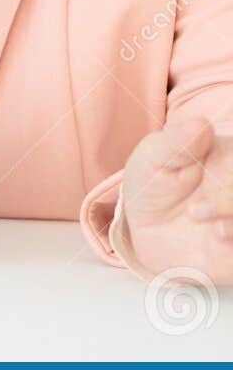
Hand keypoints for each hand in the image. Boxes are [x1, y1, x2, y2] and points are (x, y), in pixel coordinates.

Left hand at [119, 117, 232, 282]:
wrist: (144, 225)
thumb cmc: (155, 180)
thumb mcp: (155, 157)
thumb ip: (176, 142)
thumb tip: (200, 124)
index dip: (229, 174)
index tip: (198, 173)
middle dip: (231, 203)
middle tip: (196, 210)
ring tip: (215, 231)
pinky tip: (222, 244)